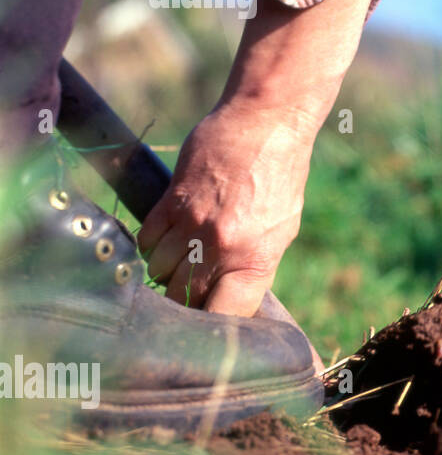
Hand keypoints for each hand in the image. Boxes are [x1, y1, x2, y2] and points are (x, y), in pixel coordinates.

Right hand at [137, 101, 313, 315]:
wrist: (266, 123)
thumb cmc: (280, 177)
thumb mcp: (281, 230)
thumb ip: (254, 266)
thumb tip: (229, 296)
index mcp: (255, 261)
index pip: (224, 317)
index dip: (212, 329)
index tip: (207, 331)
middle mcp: (221, 248)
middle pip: (184, 299)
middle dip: (184, 301)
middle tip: (189, 290)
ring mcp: (192, 225)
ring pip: (159, 271)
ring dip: (166, 270)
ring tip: (181, 256)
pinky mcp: (171, 200)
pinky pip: (147, 240)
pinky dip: (152, 244)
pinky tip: (168, 235)